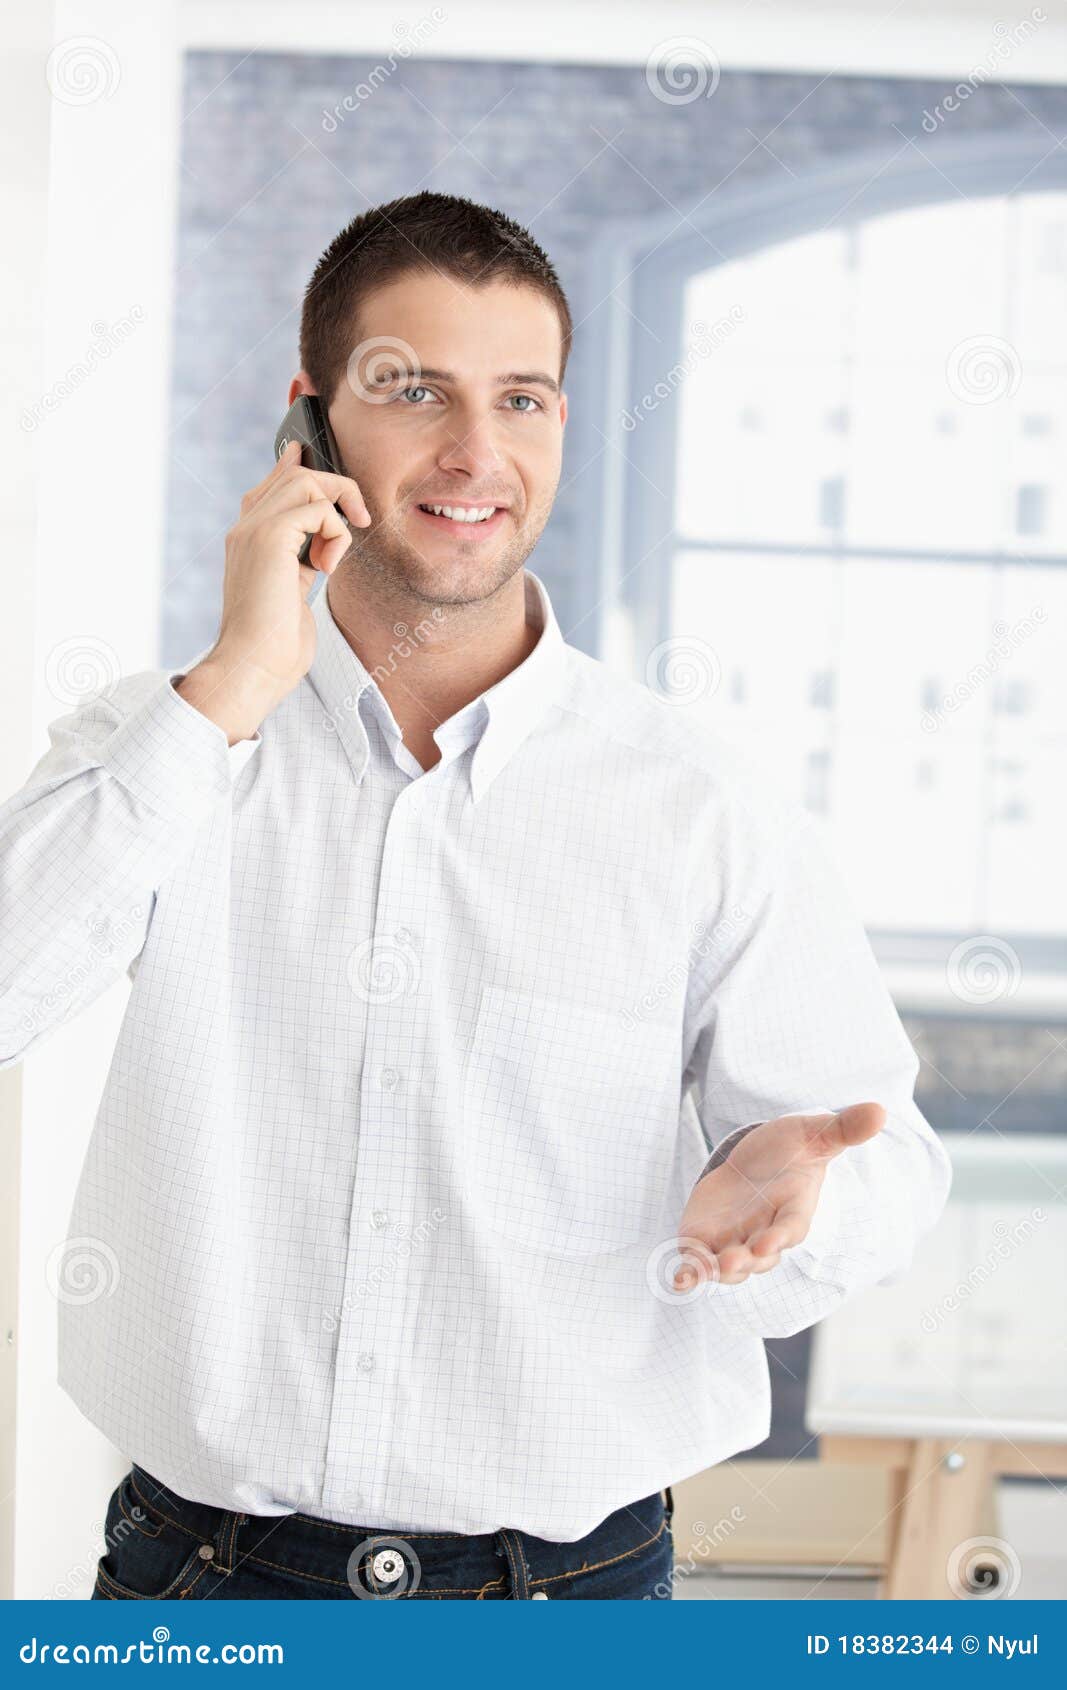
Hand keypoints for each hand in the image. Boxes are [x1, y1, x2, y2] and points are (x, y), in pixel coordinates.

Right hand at [176, 438, 369, 743]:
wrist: (253, 667)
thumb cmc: (275, 644)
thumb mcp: (293, 592)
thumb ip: (304, 560)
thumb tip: (327, 543)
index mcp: (248, 540)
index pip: (272, 484)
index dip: (297, 466)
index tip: (316, 457)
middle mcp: (245, 529)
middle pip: (294, 474)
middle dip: (336, 488)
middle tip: (359, 518)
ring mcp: (253, 530)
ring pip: (306, 481)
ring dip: (338, 509)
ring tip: (339, 550)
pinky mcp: (269, 537)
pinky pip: (317, 508)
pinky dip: (336, 534)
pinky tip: (328, 567)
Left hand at [672, 1102, 885, 1290]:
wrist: (755, 1162)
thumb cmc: (789, 1150)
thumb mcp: (812, 1133)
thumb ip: (841, 1129)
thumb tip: (879, 1111)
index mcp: (794, 1210)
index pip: (790, 1228)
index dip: (780, 1238)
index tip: (768, 1243)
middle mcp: (765, 1232)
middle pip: (758, 1255)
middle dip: (745, 1260)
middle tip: (731, 1262)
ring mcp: (735, 1240)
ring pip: (727, 1265)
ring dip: (714, 1271)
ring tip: (700, 1273)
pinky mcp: (706, 1240)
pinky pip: (697, 1261)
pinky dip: (689, 1273)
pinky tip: (678, 1282)